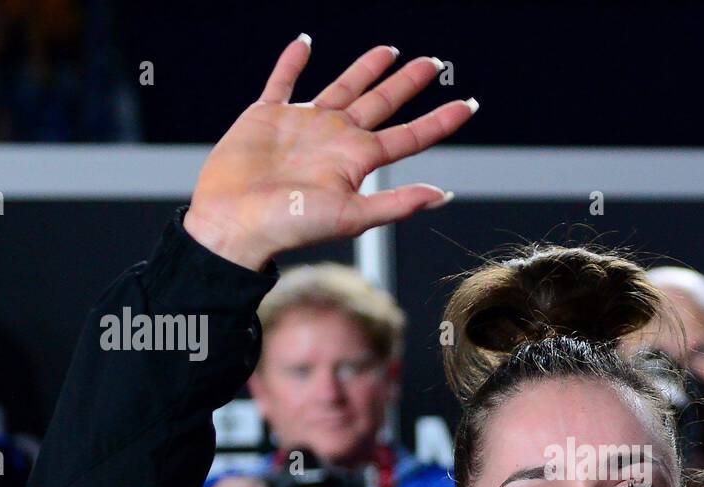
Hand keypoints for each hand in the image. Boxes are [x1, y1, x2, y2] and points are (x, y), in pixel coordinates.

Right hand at [183, 35, 477, 269]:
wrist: (233, 224)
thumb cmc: (289, 226)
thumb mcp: (351, 216)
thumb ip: (397, 204)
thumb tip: (442, 195)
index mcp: (357, 159)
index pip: (409, 135)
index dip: (440, 120)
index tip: (469, 105)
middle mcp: (335, 138)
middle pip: (381, 102)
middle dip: (408, 82)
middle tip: (433, 63)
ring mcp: (303, 125)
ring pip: (342, 87)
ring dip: (365, 69)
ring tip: (389, 51)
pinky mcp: (266, 116)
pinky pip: (282, 81)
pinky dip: (292, 61)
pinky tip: (305, 43)